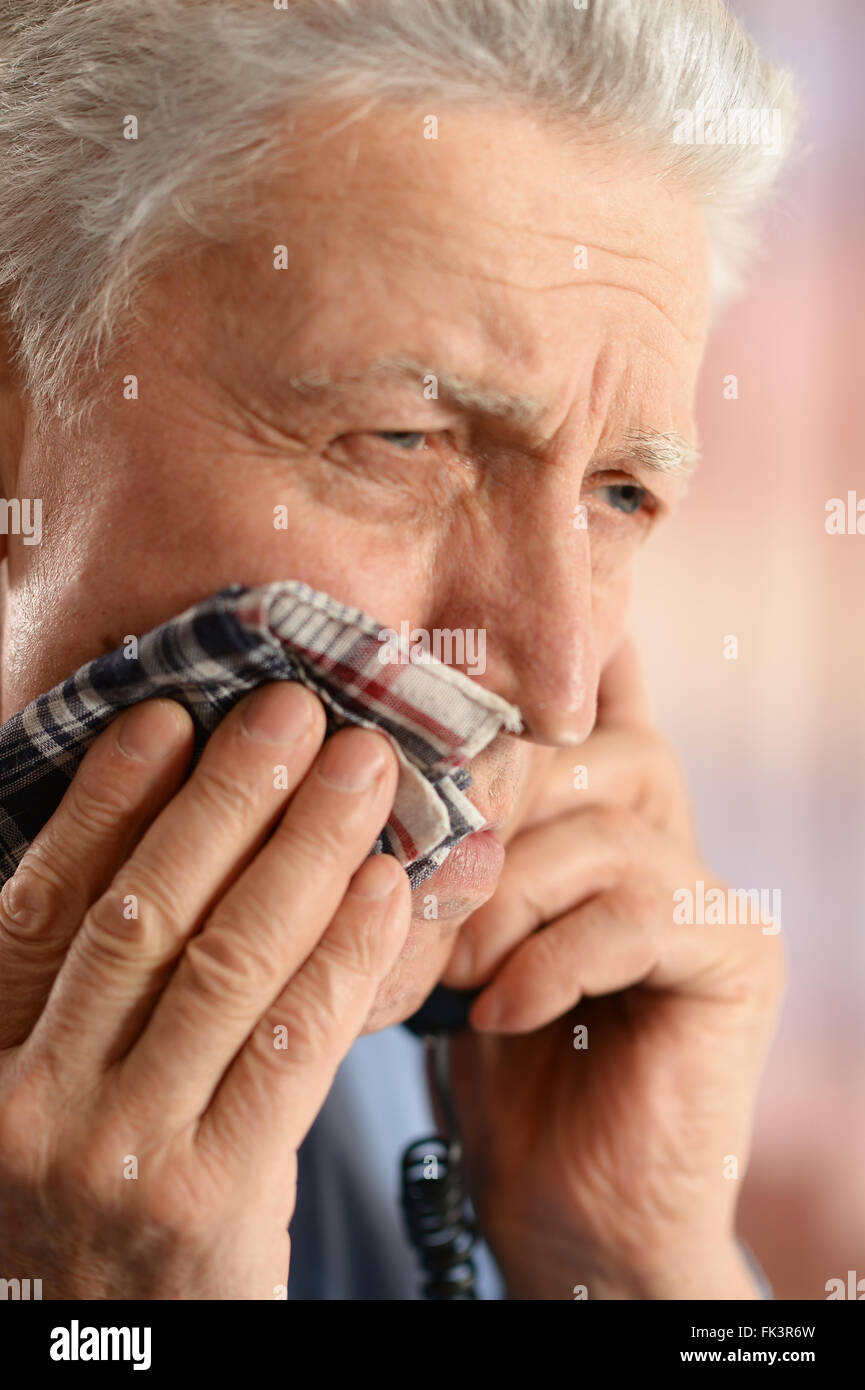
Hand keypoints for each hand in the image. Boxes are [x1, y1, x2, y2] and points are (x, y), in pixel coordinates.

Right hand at [0, 683, 409, 1298]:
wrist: (98, 1369)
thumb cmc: (78, 1220)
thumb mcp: (38, 1108)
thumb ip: (75, 1000)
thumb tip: (159, 849)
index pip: (39, 904)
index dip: (106, 801)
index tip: (169, 715)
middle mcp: (27, 1101)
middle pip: (141, 914)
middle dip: (225, 797)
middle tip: (292, 710)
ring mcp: (117, 1153)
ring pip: (223, 964)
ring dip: (302, 849)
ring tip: (360, 769)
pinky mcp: (210, 1200)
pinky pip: (291, 1049)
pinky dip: (344, 956)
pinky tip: (386, 887)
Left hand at [441, 641, 785, 1298]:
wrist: (566, 1207)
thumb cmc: (493, 1064)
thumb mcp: (447, 932)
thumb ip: (441, 845)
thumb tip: (370, 754)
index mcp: (593, 807)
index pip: (570, 700)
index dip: (516, 682)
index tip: (432, 679)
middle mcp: (660, 826)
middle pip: (578, 748)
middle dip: (480, 809)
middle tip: (417, 872)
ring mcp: (705, 887)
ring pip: (601, 831)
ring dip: (507, 901)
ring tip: (458, 970)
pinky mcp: (736, 952)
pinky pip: (639, 912)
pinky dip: (553, 960)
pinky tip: (502, 1014)